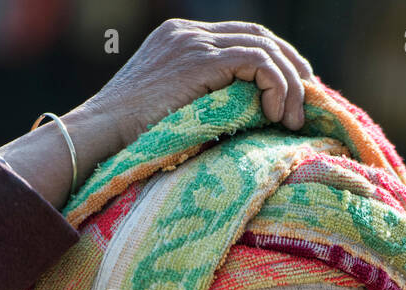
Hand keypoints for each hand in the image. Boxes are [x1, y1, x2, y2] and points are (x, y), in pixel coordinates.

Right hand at [88, 18, 315, 147]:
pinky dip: (276, 86)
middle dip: (293, 69)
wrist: (98, 135)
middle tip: (308, 104)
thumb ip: (210, 102)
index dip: (277, 64)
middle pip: (260, 35)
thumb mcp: (177, 112)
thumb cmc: (130, 140)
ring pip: (264, 48)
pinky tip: (275, 115)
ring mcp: (192, 42)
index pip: (244, 38)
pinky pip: (257, 62)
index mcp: (182, 39)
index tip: (292, 97)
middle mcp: (188, 32)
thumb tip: (256, 120)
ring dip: (290, 84)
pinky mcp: (199, 60)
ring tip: (293, 120)